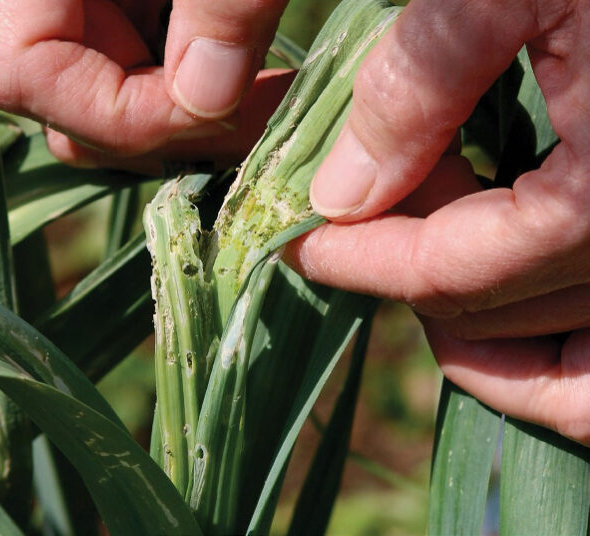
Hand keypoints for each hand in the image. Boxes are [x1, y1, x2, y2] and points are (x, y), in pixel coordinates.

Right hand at [0, 0, 293, 171]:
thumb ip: (220, 3)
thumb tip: (209, 101)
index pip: (23, 75)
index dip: (119, 114)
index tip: (218, 108)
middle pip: (63, 104)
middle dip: (162, 130)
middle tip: (257, 124)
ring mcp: (77, 8)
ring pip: (104, 98)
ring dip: (186, 118)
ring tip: (268, 102)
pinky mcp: (122, 11)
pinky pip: (136, 70)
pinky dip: (194, 89)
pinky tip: (249, 79)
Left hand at [286, 0, 589, 442]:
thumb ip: (420, 84)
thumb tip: (337, 191)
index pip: (447, 271)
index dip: (355, 258)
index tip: (295, 241)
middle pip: (487, 306)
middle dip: (399, 262)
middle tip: (358, 200)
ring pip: (547, 349)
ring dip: (465, 300)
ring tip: (423, 223)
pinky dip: (541, 357)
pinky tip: (491, 282)